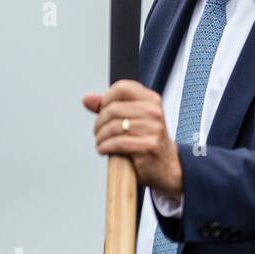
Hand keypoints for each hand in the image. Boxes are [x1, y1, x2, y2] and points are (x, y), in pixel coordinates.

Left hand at [83, 79, 182, 196]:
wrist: (166, 166)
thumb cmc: (146, 141)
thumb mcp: (131, 119)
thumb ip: (108, 106)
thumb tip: (88, 99)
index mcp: (151, 99)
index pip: (122, 88)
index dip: (106, 99)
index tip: (102, 111)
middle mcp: (154, 111)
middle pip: (113, 109)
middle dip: (99, 123)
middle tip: (98, 132)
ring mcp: (153, 128)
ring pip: (113, 127)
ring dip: (100, 137)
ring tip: (101, 142)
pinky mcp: (149, 145)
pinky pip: (117, 143)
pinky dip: (105, 147)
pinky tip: (104, 150)